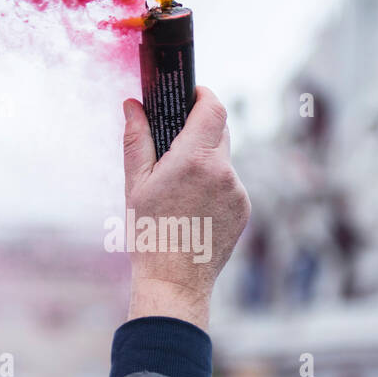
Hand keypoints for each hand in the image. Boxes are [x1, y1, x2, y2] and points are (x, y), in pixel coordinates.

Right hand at [121, 86, 250, 330]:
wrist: (175, 282)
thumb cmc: (149, 234)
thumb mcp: (136, 184)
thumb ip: (136, 140)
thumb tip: (132, 106)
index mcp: (195, 159)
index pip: (213, 107)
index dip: (203, 95)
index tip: (190, 94)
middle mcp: (224, 172)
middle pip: (220, 130)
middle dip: (199, 128)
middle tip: (175, 139)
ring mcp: (238, 192)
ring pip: (223, 160)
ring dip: (204, 161)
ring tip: (178, 186)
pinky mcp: (244, 209)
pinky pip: (229, 184)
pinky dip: (213, 185)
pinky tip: (192, 206)